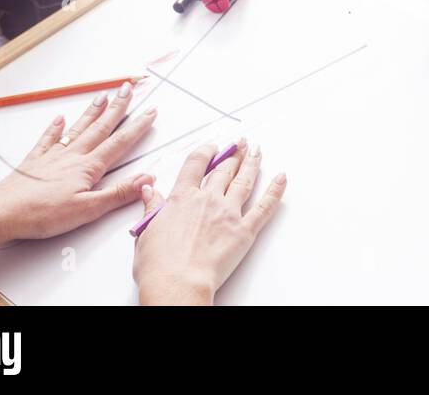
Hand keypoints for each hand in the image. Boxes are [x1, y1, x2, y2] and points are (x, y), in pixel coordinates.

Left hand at [0, 82, 157, 240]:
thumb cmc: (41, 215)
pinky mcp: (33, 162)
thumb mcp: (87, 210)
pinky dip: (54, 128)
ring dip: (92, 112)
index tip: (150, 112)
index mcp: (87, 168)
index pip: (119, 143)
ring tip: (103, 96)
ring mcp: (52, 157)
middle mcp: (72, 156)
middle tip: (128, 89)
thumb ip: (118, 193)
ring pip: (77, 129)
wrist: (1, 214)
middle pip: (100, 128)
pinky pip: (47, 140)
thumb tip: (146, 180)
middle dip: (117, 108)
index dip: (137, 126)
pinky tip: (59, 119)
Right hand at [132, 140, 285, 304]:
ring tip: (257, 150)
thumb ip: (152, 207)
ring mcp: (228, 213)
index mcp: (182, 197)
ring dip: (252, 163)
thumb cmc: (159, 264)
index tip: (212, 147)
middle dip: (233, 153)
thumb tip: (148, 189)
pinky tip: (282, 178)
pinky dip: (275, 191)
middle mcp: (208, 199)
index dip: (206, 151)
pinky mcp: (244, 231)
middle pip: (224, 169)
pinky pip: (264, 207)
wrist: (178, 284)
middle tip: (241, 144)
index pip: (197, 163)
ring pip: (244, 181)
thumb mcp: (146, 231)